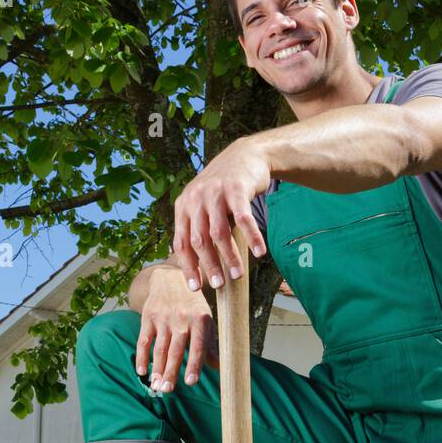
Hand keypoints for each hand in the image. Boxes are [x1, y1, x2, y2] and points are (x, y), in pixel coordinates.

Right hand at [135, 268, 218, 393]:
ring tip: (157, 386)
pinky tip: (142, 371)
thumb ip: (210, 344)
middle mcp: (181, 318)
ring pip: (160, 348)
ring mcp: (163, 317)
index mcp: (200, 320)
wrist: (171, 278)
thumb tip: (219, 367)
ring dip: (157, 368)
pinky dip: (142, 356)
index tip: (190, 382)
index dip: (194, 364)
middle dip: (171, 371)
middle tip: (167, 390)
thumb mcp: (206, 320)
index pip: (198, 346)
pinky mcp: (148, 316)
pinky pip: (144, 340)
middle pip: (176, 350)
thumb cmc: (193, 306)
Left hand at [172, 136, 269, 292]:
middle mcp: (196, 199)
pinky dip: (252, 237)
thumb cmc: (225, 188)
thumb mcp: (204, 204)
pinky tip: (260, 253)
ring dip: (229, 256)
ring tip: (238, 274)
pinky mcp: (236, 189)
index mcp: (184, 205)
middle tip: (218, 285)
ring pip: (219, 233)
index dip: (188, 266)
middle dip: (209, 266)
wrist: (246, 155)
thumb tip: (197, 265)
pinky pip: (243, 219)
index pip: (181, 242)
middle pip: (199, 240)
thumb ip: (197, 227)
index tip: (195, 287)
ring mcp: (215, 193)